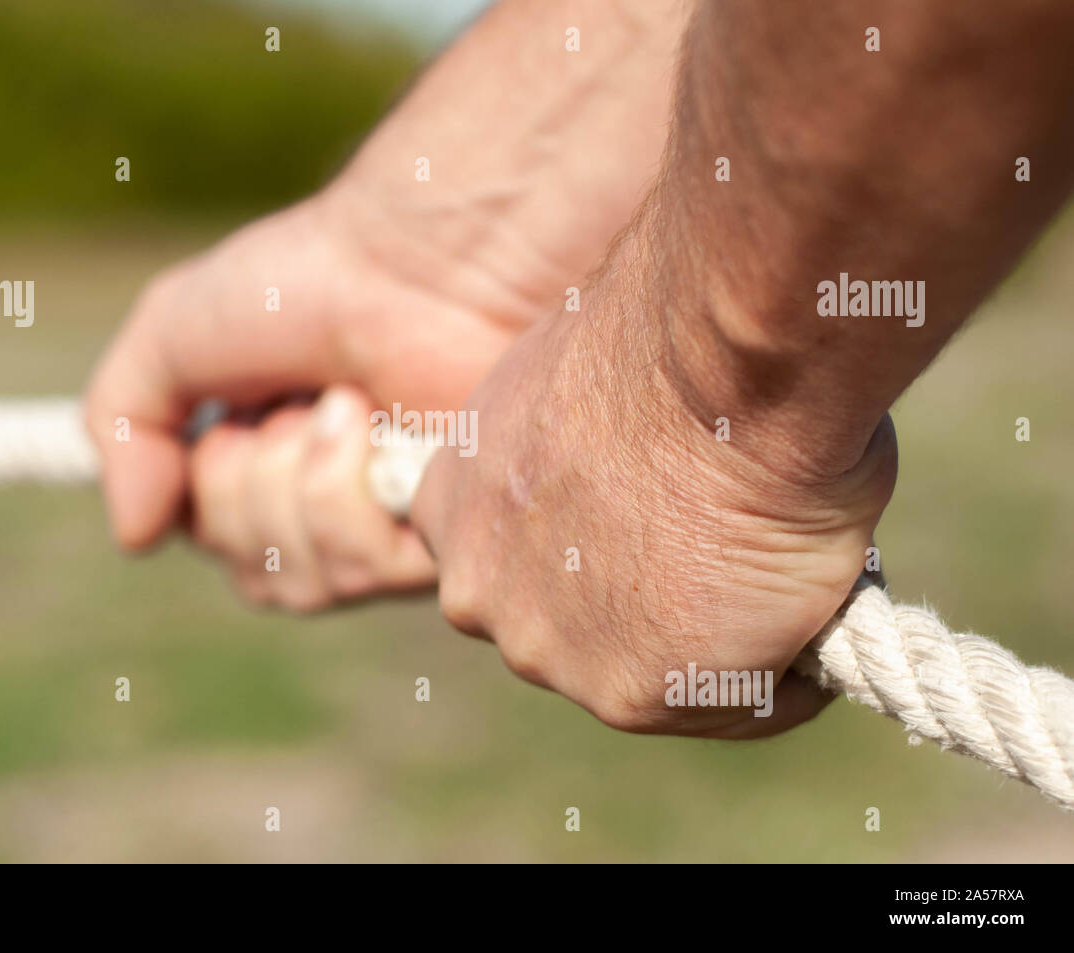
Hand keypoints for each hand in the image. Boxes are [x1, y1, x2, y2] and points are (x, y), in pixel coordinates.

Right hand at [84, 0, 686, 608]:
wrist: (410, 260)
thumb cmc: (303, 281)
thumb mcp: (170, 334)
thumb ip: (122, 428)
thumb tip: (134, 537)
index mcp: (283, 466)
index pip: (223, 546)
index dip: (208, 495)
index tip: (222, 421)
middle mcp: (343, 505)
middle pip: (260, 577)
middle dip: (246, 484)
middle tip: (284, 402)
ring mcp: (399, 523)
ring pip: (306, 585)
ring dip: (295, 479)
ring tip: (339, 400)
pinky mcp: (446, 535)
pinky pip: (364, 570)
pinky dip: (340, 487)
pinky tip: (369, 421)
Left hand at [410, 278, 898, 737]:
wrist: (717, 362)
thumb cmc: (665, 340)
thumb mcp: (571, 398)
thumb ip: (570, 464)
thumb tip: (631, 481)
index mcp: (454, 508)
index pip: (522, 565)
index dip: (603, 547)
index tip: (660, 517)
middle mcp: (479, 596)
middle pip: (578, 627)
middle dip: (646, 598)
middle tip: (724, 540)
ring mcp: (551, 656)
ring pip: (656, 671)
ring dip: (717, 635)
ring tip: (771, 556)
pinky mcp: (633, 695)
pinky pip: (739, 701)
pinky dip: (786, 668)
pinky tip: (808, 594)